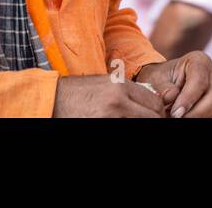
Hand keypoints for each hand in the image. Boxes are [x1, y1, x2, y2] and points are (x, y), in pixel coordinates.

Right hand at [52, 74, 166, 117]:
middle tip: (153, 120)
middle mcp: (118, 100)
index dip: (159, 111)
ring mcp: (111, 116)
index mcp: (120, 85)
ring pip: (143, 123)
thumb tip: (150, 100)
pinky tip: (121, 122)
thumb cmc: (77, 91)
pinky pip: (127, 128)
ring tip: (134, 120)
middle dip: (155, 119)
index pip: (154, 101)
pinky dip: (129, 127)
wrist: (53, 100)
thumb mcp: (104, 83)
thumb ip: (126, 90)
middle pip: (153, 115)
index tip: (156, 114)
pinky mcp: (103, 126)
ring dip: (142, 123)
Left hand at [135, 52, 211, 117]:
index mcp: (199, 61)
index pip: (199, 80)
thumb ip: (163, 87)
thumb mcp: (156, 79)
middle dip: (196, 113)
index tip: (176, 112)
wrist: (165, 86)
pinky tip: (190, 120)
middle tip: (178, 118)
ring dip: (200, 118)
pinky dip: (206, 121)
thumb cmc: (161, 79)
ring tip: (182, 120)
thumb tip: (171, 96)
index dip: (188, 98)